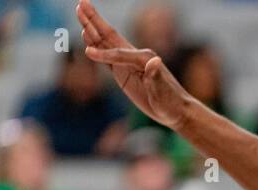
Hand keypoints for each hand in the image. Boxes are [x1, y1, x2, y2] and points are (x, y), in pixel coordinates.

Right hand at [77, 0, 194, 129]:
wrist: (176, 110)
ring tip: (80, 12)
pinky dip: (96, 46)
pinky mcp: (123, 71)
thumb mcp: (163, 92)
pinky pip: (107, 56)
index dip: (103, 53)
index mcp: (144, 58)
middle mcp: (135, 56)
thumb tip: (155, 61)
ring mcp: (128, 63)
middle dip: (95, 21)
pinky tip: (87, 36)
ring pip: (106, 42)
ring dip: (92, 28)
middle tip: (81, 3)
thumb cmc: (171, 102)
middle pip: (110, 36)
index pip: (119, 54)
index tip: (88, 52)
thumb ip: (156, 77)